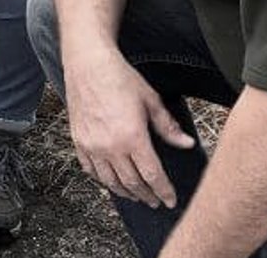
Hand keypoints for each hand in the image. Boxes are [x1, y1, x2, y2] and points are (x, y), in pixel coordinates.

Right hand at [64, 49, 195, 207]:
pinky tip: (111, 181)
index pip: (152, 175)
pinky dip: (103, 180)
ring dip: (125, 192)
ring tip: (136, 195)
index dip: (163, 191)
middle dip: (146, 195)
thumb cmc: (120, 78)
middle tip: (155, 202)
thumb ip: (168, 127)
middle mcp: (110, 146)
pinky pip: (90, 170)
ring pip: (110, 181)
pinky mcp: (79, 142)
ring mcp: (92, 146)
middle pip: (132, 182)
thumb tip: (187, 144)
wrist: (88, 64)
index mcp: (132, 137)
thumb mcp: (151, 100)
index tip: (170, 200)